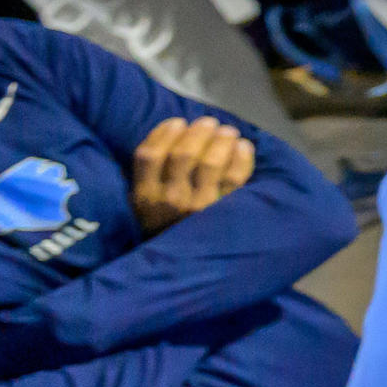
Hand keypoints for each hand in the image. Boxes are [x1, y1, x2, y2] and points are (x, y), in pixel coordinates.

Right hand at [127, 113, 254, 230]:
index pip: (149, 155)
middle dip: (198, 132)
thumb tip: (171, 134)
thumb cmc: (163, 225)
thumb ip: (149, 176)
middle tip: (209, 122)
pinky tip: (243, 146)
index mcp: (144, 196)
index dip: (164, 133)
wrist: (182, 264)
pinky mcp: (223, 211)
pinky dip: (241, 158)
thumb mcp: (142, 204)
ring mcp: (198, 206)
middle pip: (183, 154)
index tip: (178, 122)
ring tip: (227, 132)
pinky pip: (235, 178)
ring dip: (221, 141)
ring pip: (210, 163)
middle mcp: (170, 200)